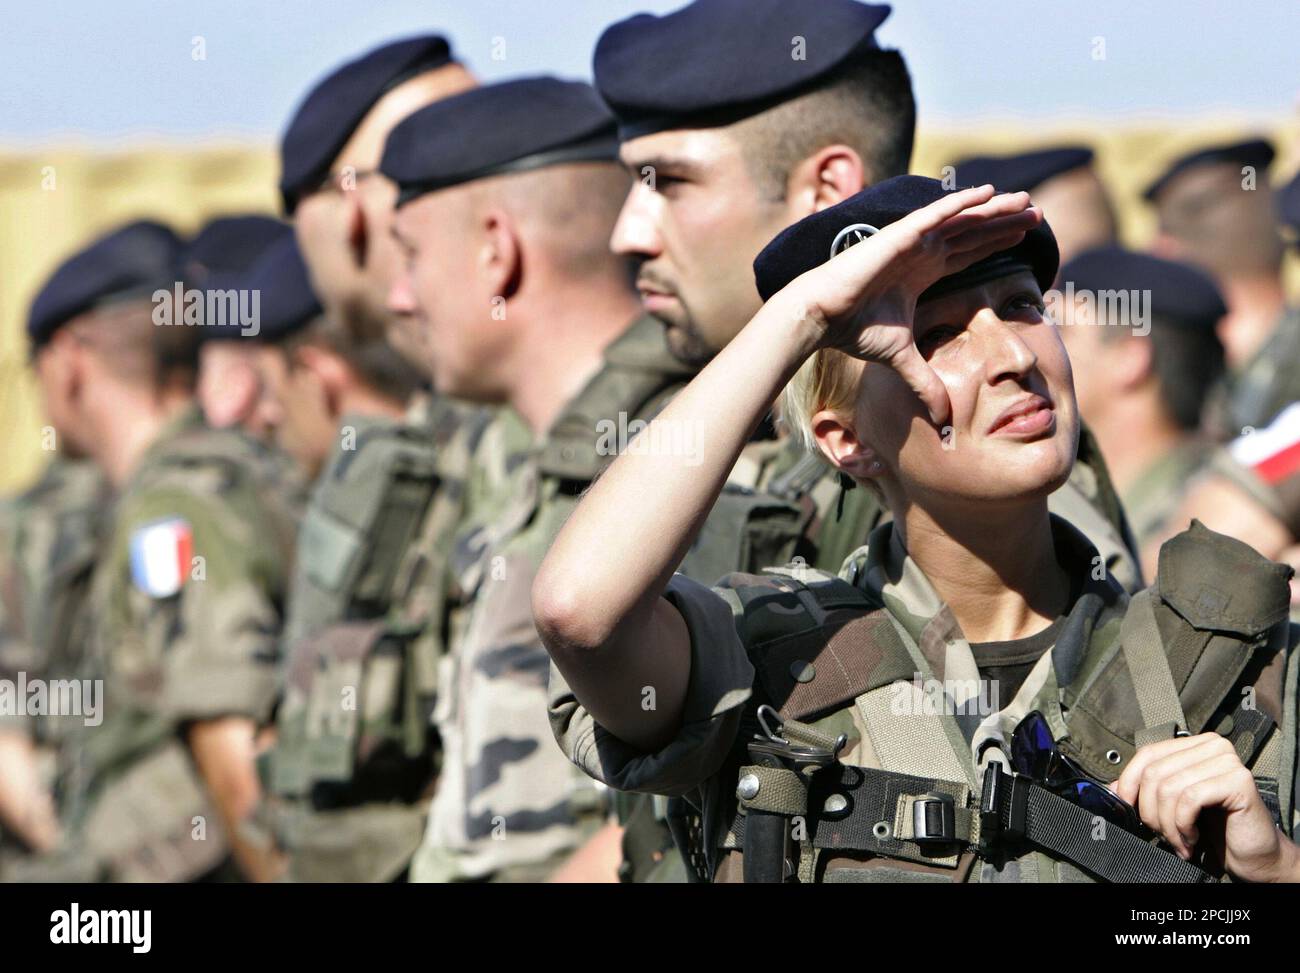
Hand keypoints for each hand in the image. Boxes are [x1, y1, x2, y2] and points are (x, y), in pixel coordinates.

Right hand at [787, 184, 1040, 424]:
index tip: (1024, 240)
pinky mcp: (901, 234)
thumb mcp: (901, 358)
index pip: (968, 254)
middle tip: (1038, 214)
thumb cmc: (854, 331)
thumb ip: (925, 382)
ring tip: (1026, 200)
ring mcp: (912, 240)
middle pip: (973, 233)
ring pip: (963, 219)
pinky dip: (963, 203)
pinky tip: (989, 192)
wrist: (823, 316)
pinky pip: (938, 213)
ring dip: (995, 209)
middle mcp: (921, 252)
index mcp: (923, 273)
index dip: (996, 245)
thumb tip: (942, 419)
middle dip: (1005, 223)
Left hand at [1112, 732, 1299, 881]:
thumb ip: (1147, 791)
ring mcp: (1228, 761)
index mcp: (1195, 745)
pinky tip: (1191, 838)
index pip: (1148, 753)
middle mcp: (1213, 746)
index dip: (1129, 781)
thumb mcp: (1174, 805)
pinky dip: (1183, 825)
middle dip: (1150, 811)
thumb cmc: (1215, 828)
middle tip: (1160, 834)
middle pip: (1155, 772)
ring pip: (1170, 788)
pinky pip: (1190, 799)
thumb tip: (1110, 787)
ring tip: (1178, 841)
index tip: (1125, 808)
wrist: (1254, 854)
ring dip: (1167, 824)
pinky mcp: (1238, 781)